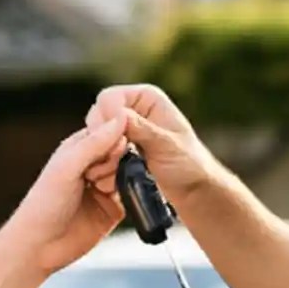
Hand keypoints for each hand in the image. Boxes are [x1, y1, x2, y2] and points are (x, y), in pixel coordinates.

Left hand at [0, 115, 128, 274]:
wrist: (41, 246)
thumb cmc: (44, 203)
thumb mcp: (68, 166)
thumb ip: (96, 143)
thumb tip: (122, 117)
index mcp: (79, 150)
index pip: (108, 132)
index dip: (112, 141)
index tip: (105, 155)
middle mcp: (94, 166)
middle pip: (122, 152)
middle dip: (114, 163)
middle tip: (95, 179)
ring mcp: (106, 187)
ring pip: (129, 173)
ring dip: (119, 180)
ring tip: (100, 192)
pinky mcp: (115, 209)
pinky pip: (133, 195)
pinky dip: (131, 195)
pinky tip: (119, 199)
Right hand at [85, 84, 219, 205]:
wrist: (193, 190)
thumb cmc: (190, 165)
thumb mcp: (167, 145)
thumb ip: (143, 129)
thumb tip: (118, 115)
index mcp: (146, 97)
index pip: (109, 98)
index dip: (107, 119)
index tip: (117, 143)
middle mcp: (133, 108)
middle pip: (97, 116)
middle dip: (102, 139)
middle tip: (116, 160)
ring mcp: (124, 129)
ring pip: (95, 136)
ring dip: (102, 155)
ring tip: (118, 170)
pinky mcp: (119, 148)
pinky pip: (99, 152)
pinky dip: (103, 165)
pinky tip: (115, 177)